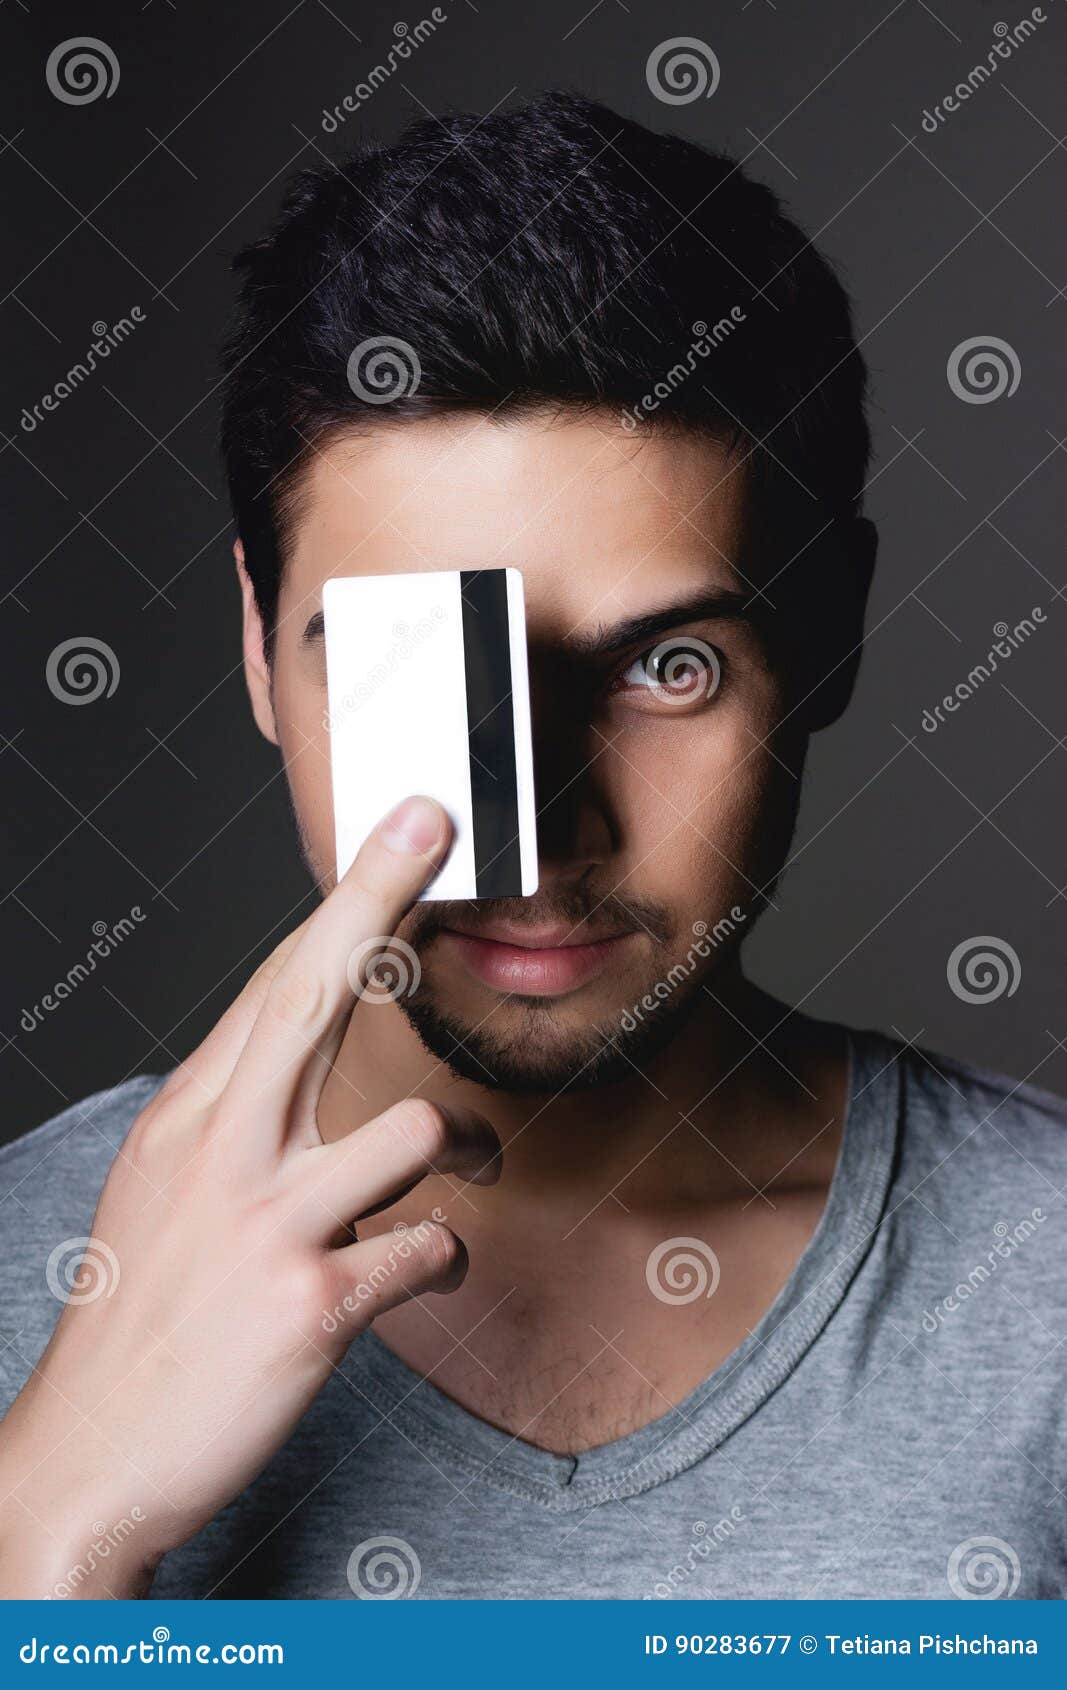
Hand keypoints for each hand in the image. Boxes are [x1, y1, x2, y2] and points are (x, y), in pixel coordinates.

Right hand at [0, 795, 499, 1597]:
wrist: (92, 1458)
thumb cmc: (146, 1310)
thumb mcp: (164, 1185)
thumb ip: (234, 1109)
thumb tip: (292, 1044)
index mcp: (189, 1114)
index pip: (273, 981)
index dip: (344, 899)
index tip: (397, 833)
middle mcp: (222, 1151)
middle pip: (312, 995)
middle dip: (380, 899)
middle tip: (433, 829)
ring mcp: (266, 1225)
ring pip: (412, 1126)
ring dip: (469, 1144)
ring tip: (471, 1167)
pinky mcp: (310, 1303)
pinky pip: (426, 1249)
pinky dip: (445, 1255)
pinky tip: (425, 1268)